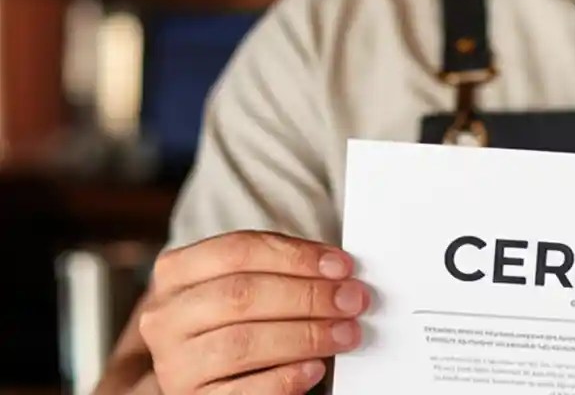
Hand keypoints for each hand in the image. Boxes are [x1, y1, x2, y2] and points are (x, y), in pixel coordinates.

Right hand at [138, 231, 369, 393]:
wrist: (209, 377)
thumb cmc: (235, 322)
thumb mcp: (246, 285)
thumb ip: (281, 272)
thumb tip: (339, 273)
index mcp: (176, 273)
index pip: (237, 250)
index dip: (296, 256)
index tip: (342, 266)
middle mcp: (165, 318)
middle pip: (240, 295)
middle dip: (307, 295)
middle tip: (352, 300)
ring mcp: (174, 363)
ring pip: (241, 342)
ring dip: (305, 335)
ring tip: (345, 333)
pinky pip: (243, 392)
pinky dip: (285, 377)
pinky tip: (315, 368)